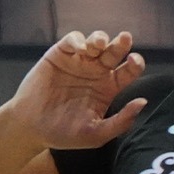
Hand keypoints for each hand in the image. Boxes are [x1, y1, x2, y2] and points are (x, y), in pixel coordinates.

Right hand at [9, 31, 149, 148]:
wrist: (31, 128)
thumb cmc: (63, 134)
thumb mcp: (96, 134)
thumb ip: (121, 122)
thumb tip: (143, 102)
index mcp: (108, 87)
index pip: (128, 71)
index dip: (135, 64)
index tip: (134, 61)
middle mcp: (96, 72)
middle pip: (114, 52)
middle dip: (121, 44)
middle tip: (125, 39)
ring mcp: (78, 61)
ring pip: (95, 41)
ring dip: (99, 38)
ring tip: (98, 45)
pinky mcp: (59, 55)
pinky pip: (72, 40)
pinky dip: (78, 40)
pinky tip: (80, 50)